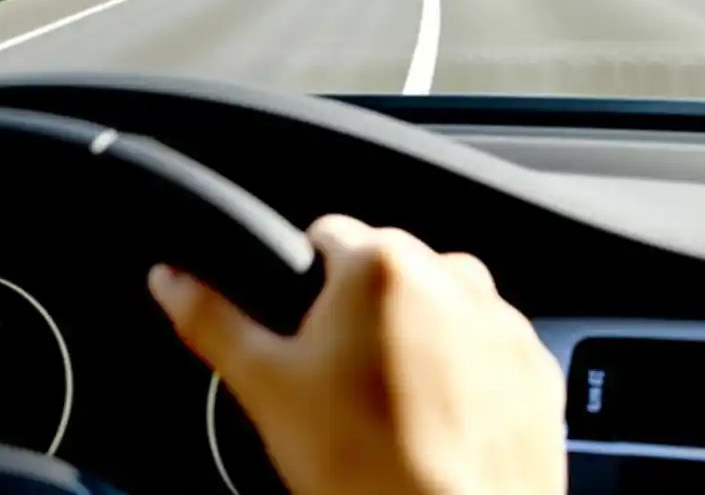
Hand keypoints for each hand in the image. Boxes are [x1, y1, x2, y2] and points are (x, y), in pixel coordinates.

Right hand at [149, 215, 565, 494]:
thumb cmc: (362, 469)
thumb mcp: (265, 388)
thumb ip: (211, 318)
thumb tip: (167, 277)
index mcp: (380, 265)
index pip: (323, 235)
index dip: (303, 289)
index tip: (307, 339)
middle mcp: (453, 275)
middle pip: (383, 270)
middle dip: (360, 313)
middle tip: (343, 385)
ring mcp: (504, 321)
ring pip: (437, 305)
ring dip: (415, 337)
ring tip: (393, 409)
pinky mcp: (537, 365)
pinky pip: (485, 346)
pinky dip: (463, 370)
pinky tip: (438, 420)